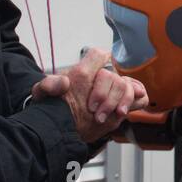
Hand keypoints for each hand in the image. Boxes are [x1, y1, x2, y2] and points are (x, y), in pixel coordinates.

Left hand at [31, 48, 149, 143]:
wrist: (64, 126)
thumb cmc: (54, 106)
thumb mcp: (43, 95)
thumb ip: (48, 86)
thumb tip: (64, 83)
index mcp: (85, 72)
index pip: (98, 55)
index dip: (101, 61)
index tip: (96, 78)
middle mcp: (102, 79)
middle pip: (113, 77)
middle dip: (107, 96)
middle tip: (96, 112)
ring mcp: (114, 91)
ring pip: (128, 86)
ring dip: (122, 101)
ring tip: (114, 115)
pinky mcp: (122, 104)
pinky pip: (139, 97)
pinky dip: (137, 101)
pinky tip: (127, 110)